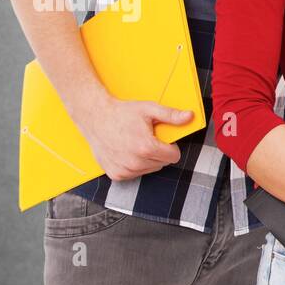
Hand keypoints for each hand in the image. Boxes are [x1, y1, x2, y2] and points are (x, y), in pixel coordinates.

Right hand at [73, 96, 192, 180]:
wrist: (95, 117)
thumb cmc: (122, 113)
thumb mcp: (149, 109)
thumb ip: (172, 115)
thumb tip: (190, 116)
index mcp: (146, 147)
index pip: (174, 156)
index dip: (170, 146)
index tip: (160, 138)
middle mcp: (135, 162)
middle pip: (163, 163)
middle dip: (158, 152)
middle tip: (145, 138)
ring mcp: (125, 170)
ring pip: (150, 169)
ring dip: (147, 159)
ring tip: (134, 144)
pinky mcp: (116, 175)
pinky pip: (135, 174)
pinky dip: (134, 165)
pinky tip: (126, 152)